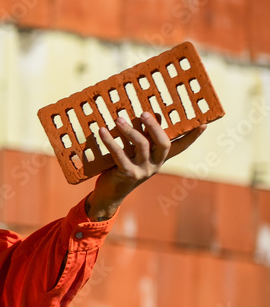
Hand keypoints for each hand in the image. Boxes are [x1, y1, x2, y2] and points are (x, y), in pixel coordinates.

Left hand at [84, 111, 205, 220]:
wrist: (109, 194)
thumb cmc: (121, 167)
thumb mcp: (135, 153)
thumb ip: (144, 136)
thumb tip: (154, 114)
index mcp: (160, 159)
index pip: (180, 146)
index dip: (192, 137)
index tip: (204, 124)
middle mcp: (155, 164)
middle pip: (163, 143)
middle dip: (155, 126)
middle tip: (144, 112)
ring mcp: (143, 170)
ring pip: (142, 145)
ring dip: (129, 129)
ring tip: (118, 119)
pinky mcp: (128, 173)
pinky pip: (119, 154)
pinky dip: (110, 141)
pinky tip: (102, 131)